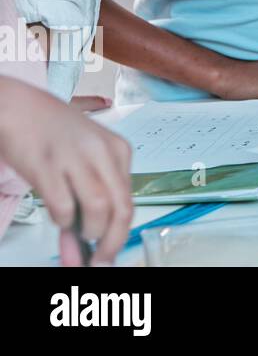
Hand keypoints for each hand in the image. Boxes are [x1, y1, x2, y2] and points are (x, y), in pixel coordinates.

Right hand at [0, 79, 132, 265]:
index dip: (119, 235)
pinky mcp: (47, 164)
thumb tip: (87, 243)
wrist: (18, 105)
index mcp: (118, 150)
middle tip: (98, 260)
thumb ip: (88, 196)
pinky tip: (58, 215)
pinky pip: (63, 205)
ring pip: (100, 208)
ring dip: (90, 231)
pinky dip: (62, 220)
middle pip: (122, 208)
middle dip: (112, 242)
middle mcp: (103, 152)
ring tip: (77, 232)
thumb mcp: (81, 160)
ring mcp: (76, 157)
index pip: (129, 201)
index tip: (108, 254)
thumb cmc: (51, 132)